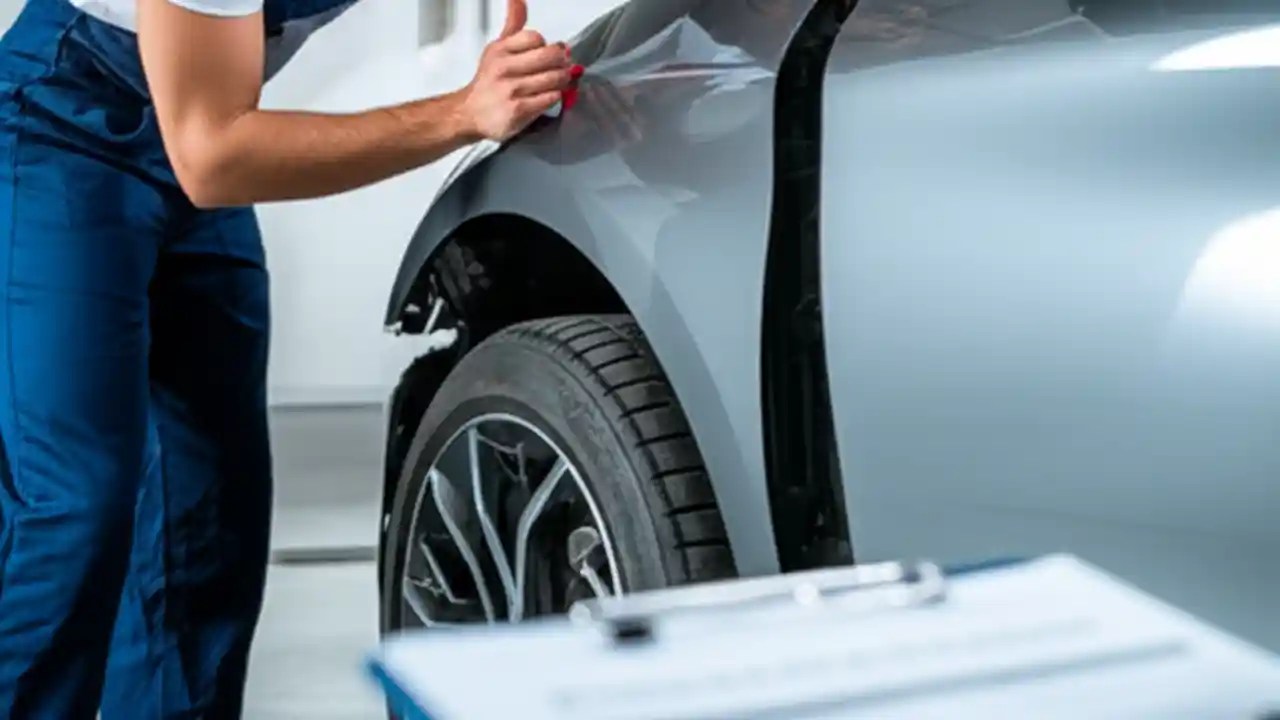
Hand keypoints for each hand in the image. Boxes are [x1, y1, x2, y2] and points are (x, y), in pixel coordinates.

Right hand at [459, 0, 571, 141]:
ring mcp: (511, 89)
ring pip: (554, 77)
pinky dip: (556, 96)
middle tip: (563, 67)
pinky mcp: (519, 110)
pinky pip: (551, 97)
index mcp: (500, 50)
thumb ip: (512, 24)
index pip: (535, 38)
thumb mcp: (497, 49)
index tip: (547, 53)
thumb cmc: (489, 82)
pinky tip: (550, 96)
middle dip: (562, 62)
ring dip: (563, 80)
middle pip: (550, 56)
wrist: (471, 114)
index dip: (546, 45)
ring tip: (559, 82)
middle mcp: (504, 68)